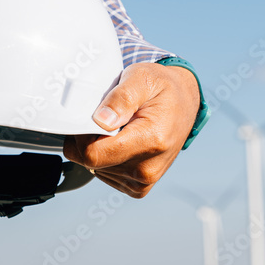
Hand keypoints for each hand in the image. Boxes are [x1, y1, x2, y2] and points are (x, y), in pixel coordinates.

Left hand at [62, 62, 199, 197]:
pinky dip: (105, 158)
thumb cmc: (162, 88)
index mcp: (150, 141)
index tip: (88, 116)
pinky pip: (105, 175)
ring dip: (97, 148)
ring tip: (117, 127)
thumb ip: (121, 98)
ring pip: (95, 169)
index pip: (93, 154)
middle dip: (87, 139)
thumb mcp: (141, 78)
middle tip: (104, 117)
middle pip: (91, 163)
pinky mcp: (139, 187)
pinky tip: (119, 141)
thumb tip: (100, 121)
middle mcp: (147, 169)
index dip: (81, 135)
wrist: (184, 102)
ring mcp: (144, 181)